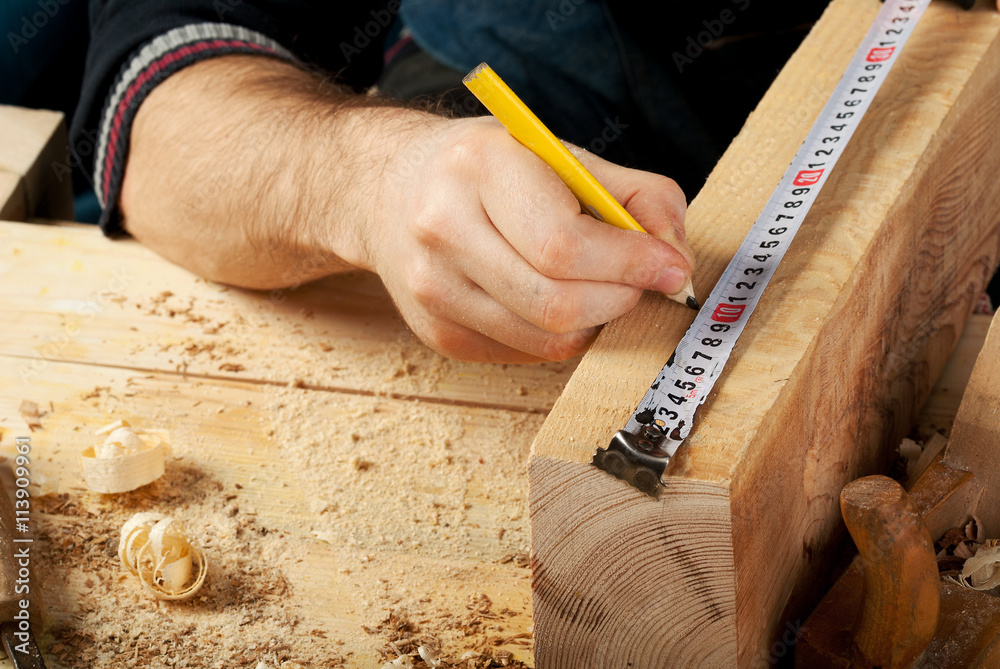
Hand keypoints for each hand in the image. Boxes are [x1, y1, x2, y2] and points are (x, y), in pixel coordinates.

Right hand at [363, 116, 692, 362]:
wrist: (388, 191)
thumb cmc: (486, 169)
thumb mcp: (559, 153)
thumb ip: (633, 194)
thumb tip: (674, 258)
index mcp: (479, 168)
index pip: (563, 244)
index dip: (630, 264)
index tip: (669, 267)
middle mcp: (443, 229)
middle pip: (555, 303)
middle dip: (619, 299)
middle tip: (642, 283)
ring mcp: (433, 289)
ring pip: (543, 338)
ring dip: (595, 321)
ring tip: (605, 290)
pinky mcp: (437, 332)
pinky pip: (523, 352)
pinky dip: (560, 335)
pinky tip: (561, 301)